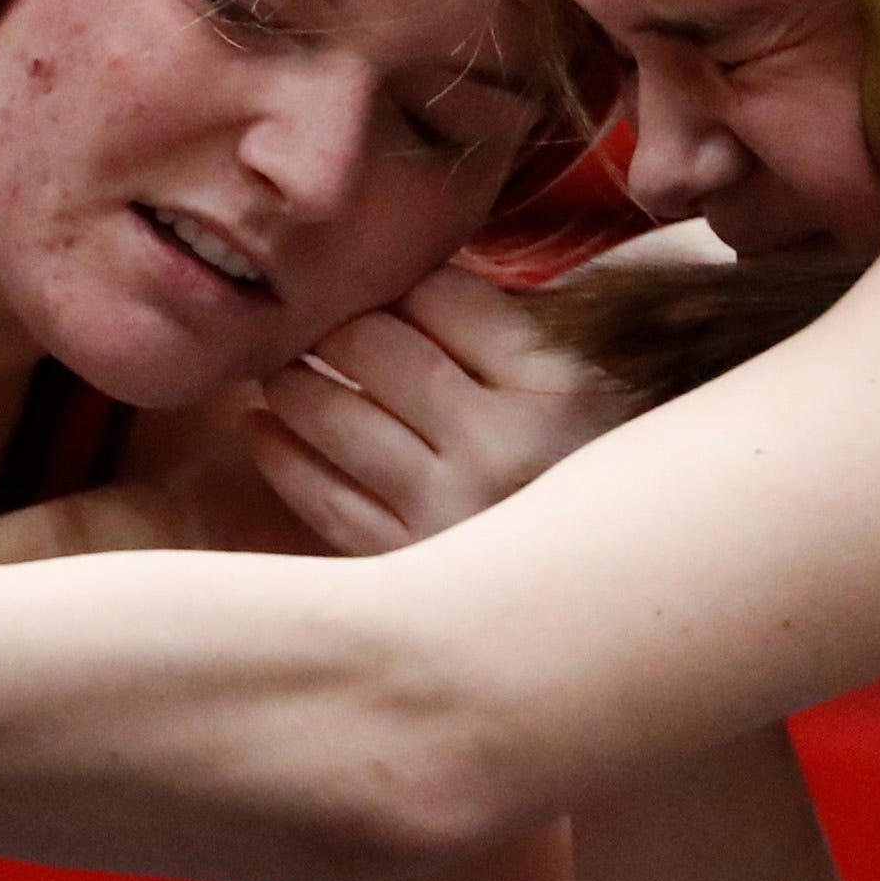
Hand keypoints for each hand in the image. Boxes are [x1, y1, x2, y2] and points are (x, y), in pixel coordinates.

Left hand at [250, 264, 638, 554]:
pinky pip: (323, 498)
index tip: (383, 288)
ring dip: (291, 382)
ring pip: (334, 416)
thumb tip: (417, 275)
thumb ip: (522, 333)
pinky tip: (263, 427)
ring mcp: (451, 510)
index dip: (399, 279)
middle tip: (314, 322)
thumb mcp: (592, 388)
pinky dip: (282, 455)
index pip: (442, 293)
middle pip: (376, 345)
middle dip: (333, 323)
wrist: (616, 604)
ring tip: (280, 368)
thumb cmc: (605, 475)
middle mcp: (504, 445)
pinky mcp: (412, 567)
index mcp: (561, 383)